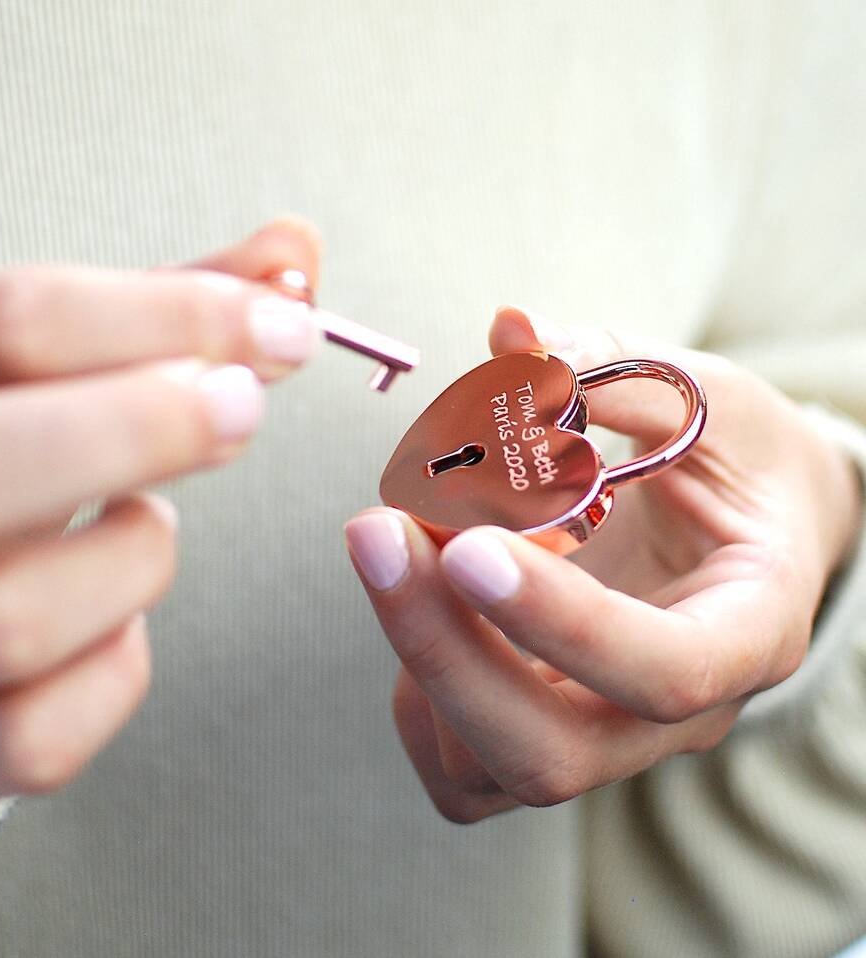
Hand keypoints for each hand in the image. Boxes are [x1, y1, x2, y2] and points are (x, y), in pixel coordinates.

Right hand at [0, 216, 321, 809]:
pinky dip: (115, 675)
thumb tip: (293, 258)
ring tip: (149, 520)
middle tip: (242, 409)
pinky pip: (29, 737)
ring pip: (0, 619)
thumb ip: (158, 310)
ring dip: (130, 560)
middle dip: (138, 430)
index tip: (278, 327)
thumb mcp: (36, 368)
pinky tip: (118, 623)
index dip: (162, 314)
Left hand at [345, 307, 862, 821]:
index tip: (466, 542)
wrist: (743, 529)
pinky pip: (456, 769)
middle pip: (549, 753)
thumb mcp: (705, 398)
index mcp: (746, 631)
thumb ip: (614, 369)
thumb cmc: (734, 461)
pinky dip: (413, 690)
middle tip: (375, 529)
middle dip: (441, 643)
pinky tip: (422, 593)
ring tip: (399, 538)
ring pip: (486, 771)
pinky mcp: (540, 736)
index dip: (557, 619)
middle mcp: (672, 718)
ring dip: (416, 651)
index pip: (662, 670)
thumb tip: (512, 331)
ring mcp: (602, 740)